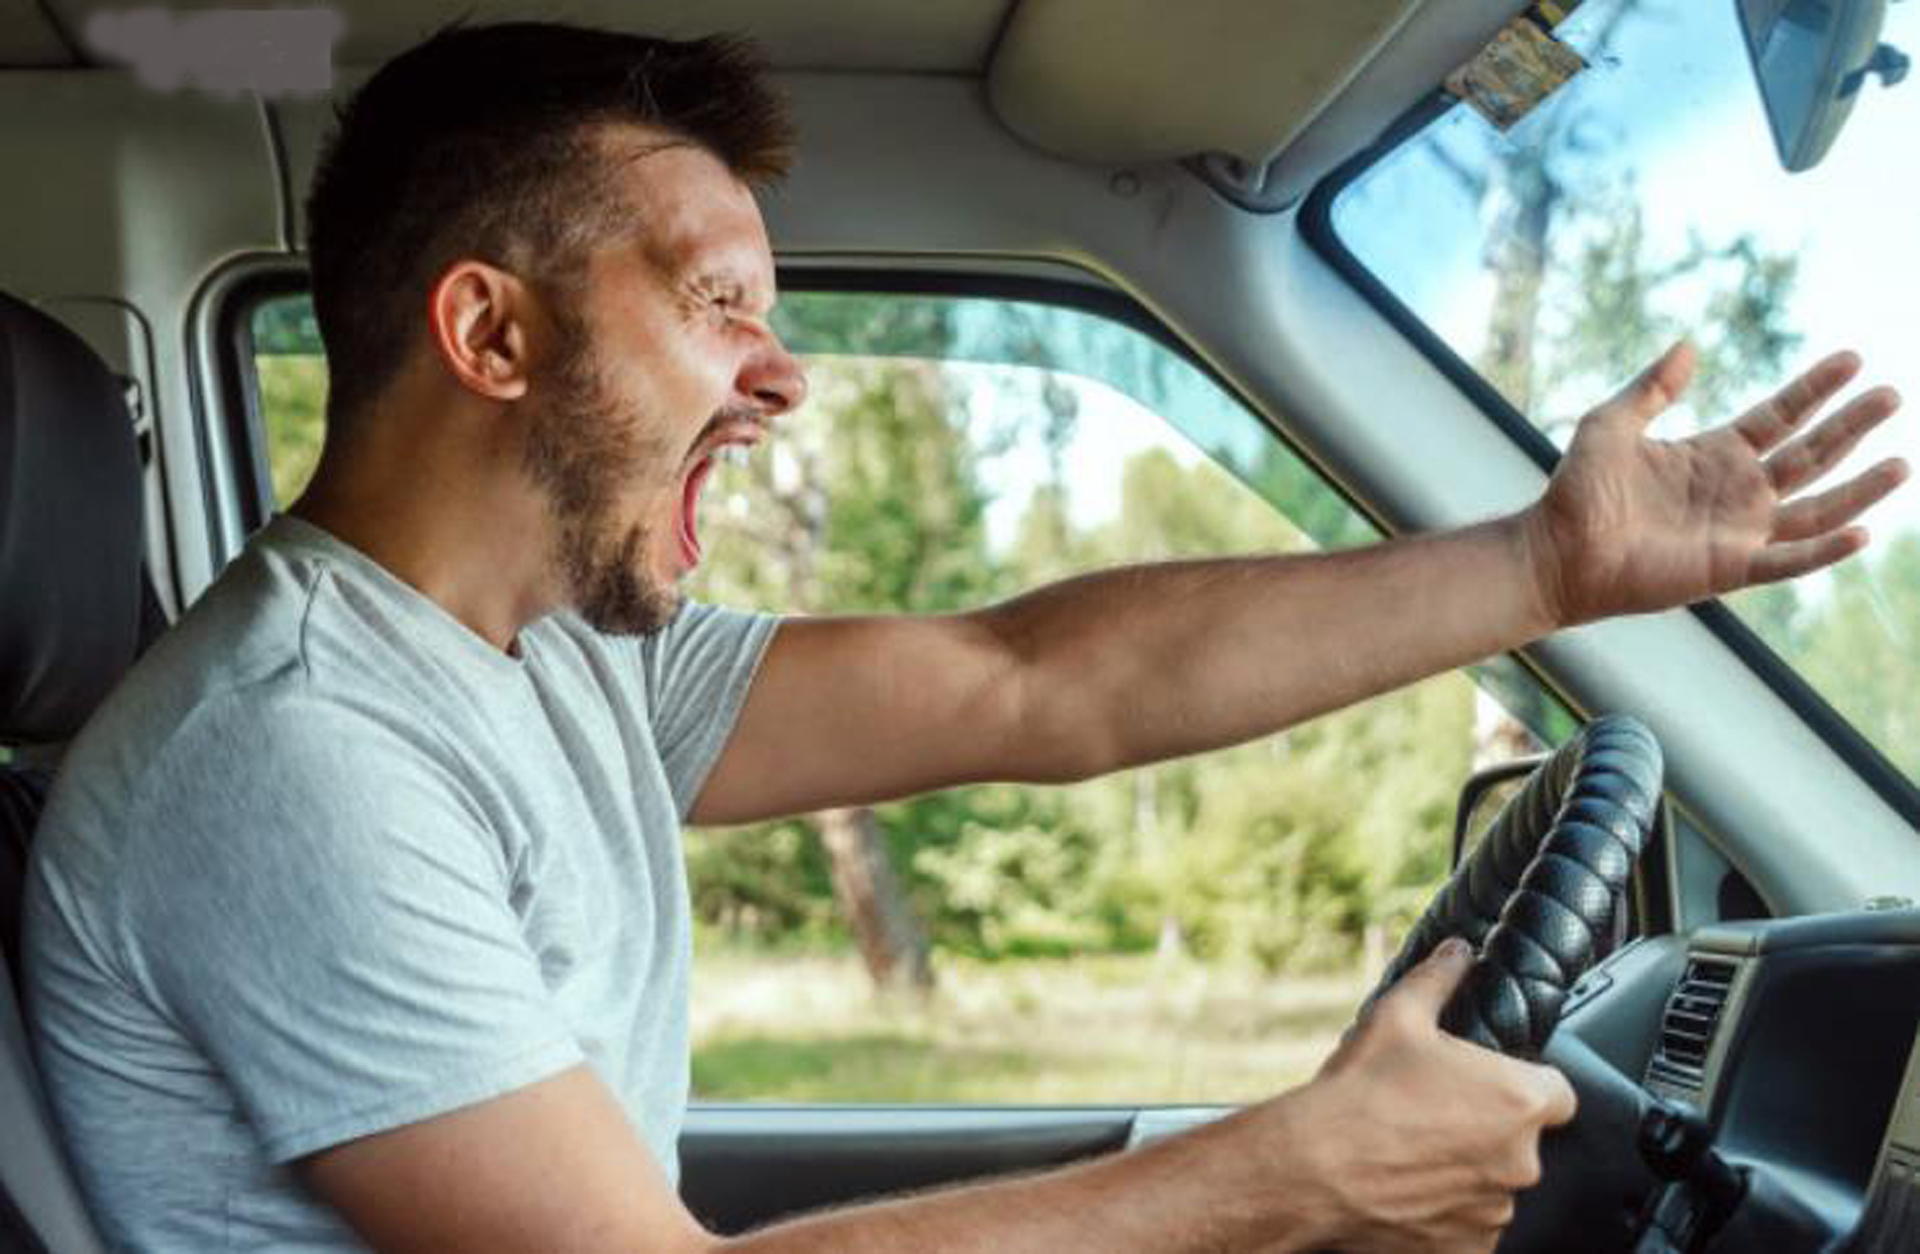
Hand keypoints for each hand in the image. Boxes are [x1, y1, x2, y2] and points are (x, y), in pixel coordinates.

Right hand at [1276, 939, 1575, 1252]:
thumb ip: (1439, 980)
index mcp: (1517, 1100)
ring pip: (1493, 1183)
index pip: (1558, 1092)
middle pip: (1520, 1140)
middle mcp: (1520, 1161)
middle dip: (1486, 1127)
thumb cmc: (1359, 1095)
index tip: (1490, 1082)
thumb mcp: (1397, 1017)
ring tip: (1411, 1150)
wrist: (1313, 1168)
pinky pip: (1468, 1226)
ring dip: (1466, 1170)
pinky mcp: (1467, 1247)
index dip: (1526, 1083)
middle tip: (1434, 1112)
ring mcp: (1494, 1211)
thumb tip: (1457, 954)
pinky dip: (1446, 1212)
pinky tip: (1406, 1187)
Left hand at [1520, 342, 1906, 627]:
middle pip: (1811, 455)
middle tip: (1893, 394)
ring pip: (1816, 509)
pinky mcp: (1729, 569)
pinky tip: (1862, 531)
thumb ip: (1652, 388)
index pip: (1780, 416)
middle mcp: (1736, 492)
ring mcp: (1738, 532)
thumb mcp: (1611, 424)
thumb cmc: (1578, 490)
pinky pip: (1788, 561)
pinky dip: (1825, 550)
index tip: (1852, 359)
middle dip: (1852, 426)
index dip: (1815, 389)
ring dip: (1858, 488)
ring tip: (1901, 464)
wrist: (1557, 549)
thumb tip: (1688, 344)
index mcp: (1714, 454)